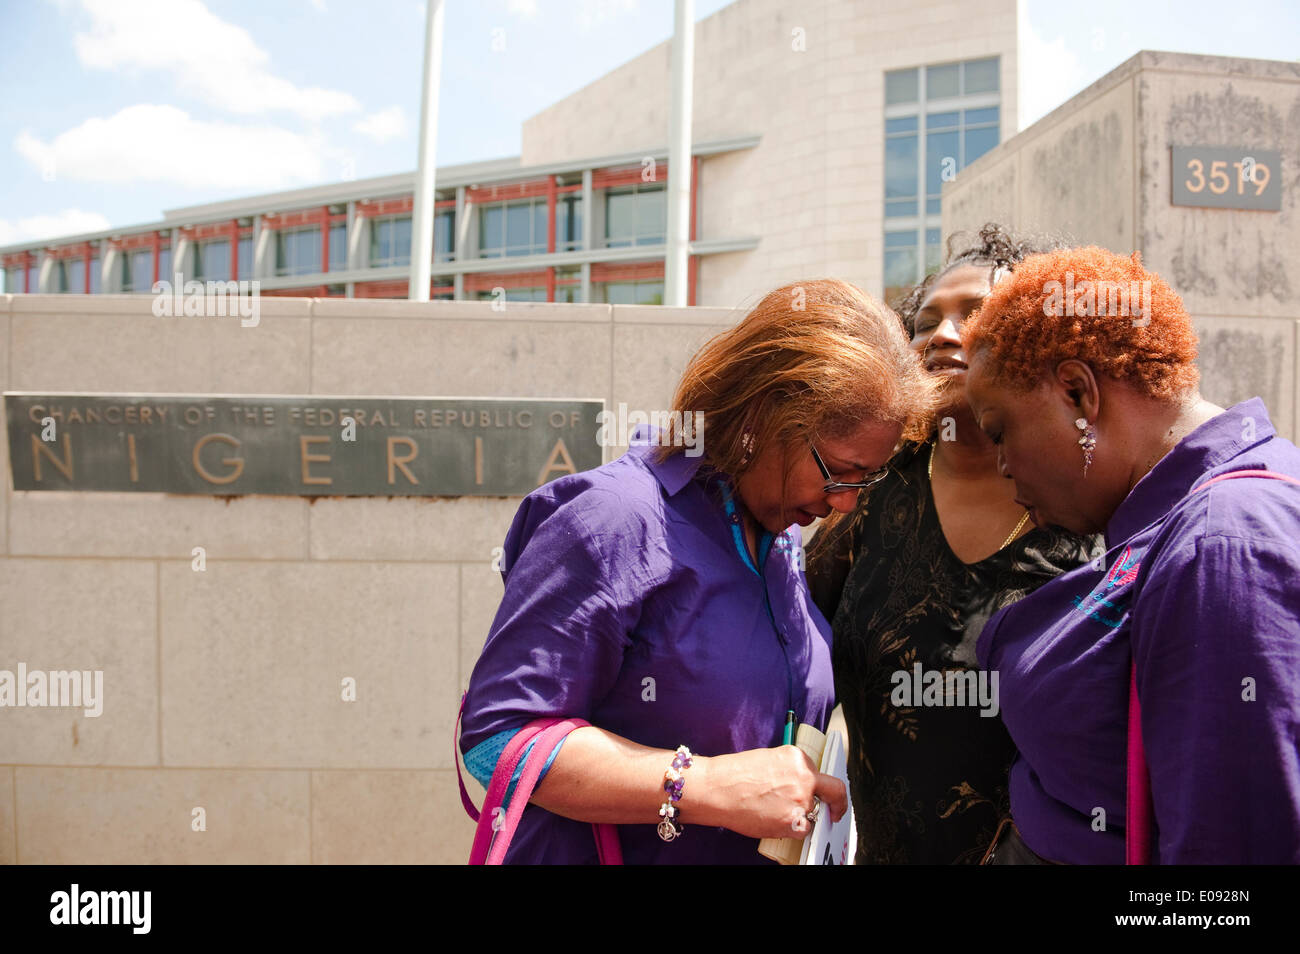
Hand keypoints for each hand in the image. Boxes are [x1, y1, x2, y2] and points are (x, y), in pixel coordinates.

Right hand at [686, 744, 847, 839]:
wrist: (718, 789)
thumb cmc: (735, 774)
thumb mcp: (769, 759)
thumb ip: (790, 771)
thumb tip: (801, 785)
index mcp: (797, 758)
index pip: (823, 774)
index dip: (824, 787)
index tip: (829, 796)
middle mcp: (804, 777)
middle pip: (830, 793)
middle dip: (835, 804)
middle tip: (836, 813)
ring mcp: (800, 800)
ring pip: (814, 813)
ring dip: (802, 815)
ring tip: (775, 812)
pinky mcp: (792, 821)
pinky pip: (803, 830)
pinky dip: (792, 829)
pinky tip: (774, 821)